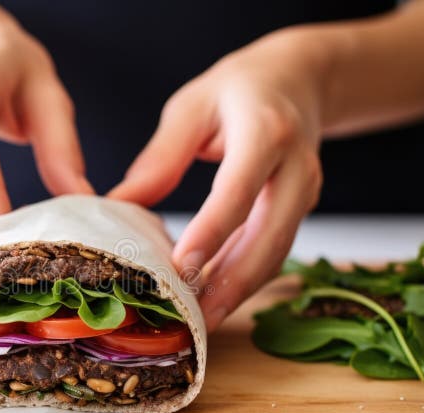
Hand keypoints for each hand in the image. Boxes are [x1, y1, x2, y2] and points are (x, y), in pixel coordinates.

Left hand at [109, 29, 326, 330]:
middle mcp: (296, 167)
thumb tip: (119, 206)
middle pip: (269, 237)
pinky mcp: (300, 209)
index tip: (181, 269)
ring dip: (240, 291)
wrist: (298, 80)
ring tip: (201, 322)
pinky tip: (212, 297)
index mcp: (265, 132)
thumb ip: (160, 158)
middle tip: (194, 320)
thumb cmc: (237, 89)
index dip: (211, 233)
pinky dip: (245, 278)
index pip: (238, 191)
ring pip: (276, 253)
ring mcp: (305, 192)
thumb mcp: (191, 108)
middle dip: (232, 284)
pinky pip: (273, 250)